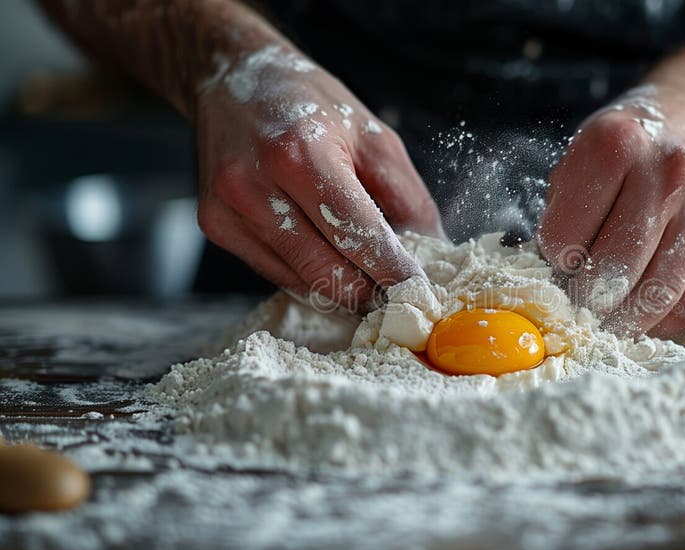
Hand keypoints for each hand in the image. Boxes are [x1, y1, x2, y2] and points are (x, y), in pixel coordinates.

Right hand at [194, 45, 443, 311]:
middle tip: (399, 301)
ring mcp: (228, 210)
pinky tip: (331, 267)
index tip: (419, 291)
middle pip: (326, 269)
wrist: (232, 77)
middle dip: (368, 293)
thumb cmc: (308, 102)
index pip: (357, 234)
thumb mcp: (372, 135)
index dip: (393, 270)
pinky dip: (309, 278)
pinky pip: (275, 273)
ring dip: (341, 292)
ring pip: (300, 280)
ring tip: (371, 287)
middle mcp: (255, 186)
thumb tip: (434, 247)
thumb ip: (407, 195)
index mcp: (300, 154)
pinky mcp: (216, 226)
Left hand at [538, 86, 684, 337]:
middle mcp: (669, 171)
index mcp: (616, 144)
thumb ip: (563, 211)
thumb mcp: (581, 156)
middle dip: (587, 303)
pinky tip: (642, 311)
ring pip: (657, 294)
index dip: (554, 260)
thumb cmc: (627, 148)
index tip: (557, 263)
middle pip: (615, 270)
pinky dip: (661, 320)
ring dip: (624, 320)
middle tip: (575, 313)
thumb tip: (554, 282)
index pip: (566, 235)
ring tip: (604, 322)